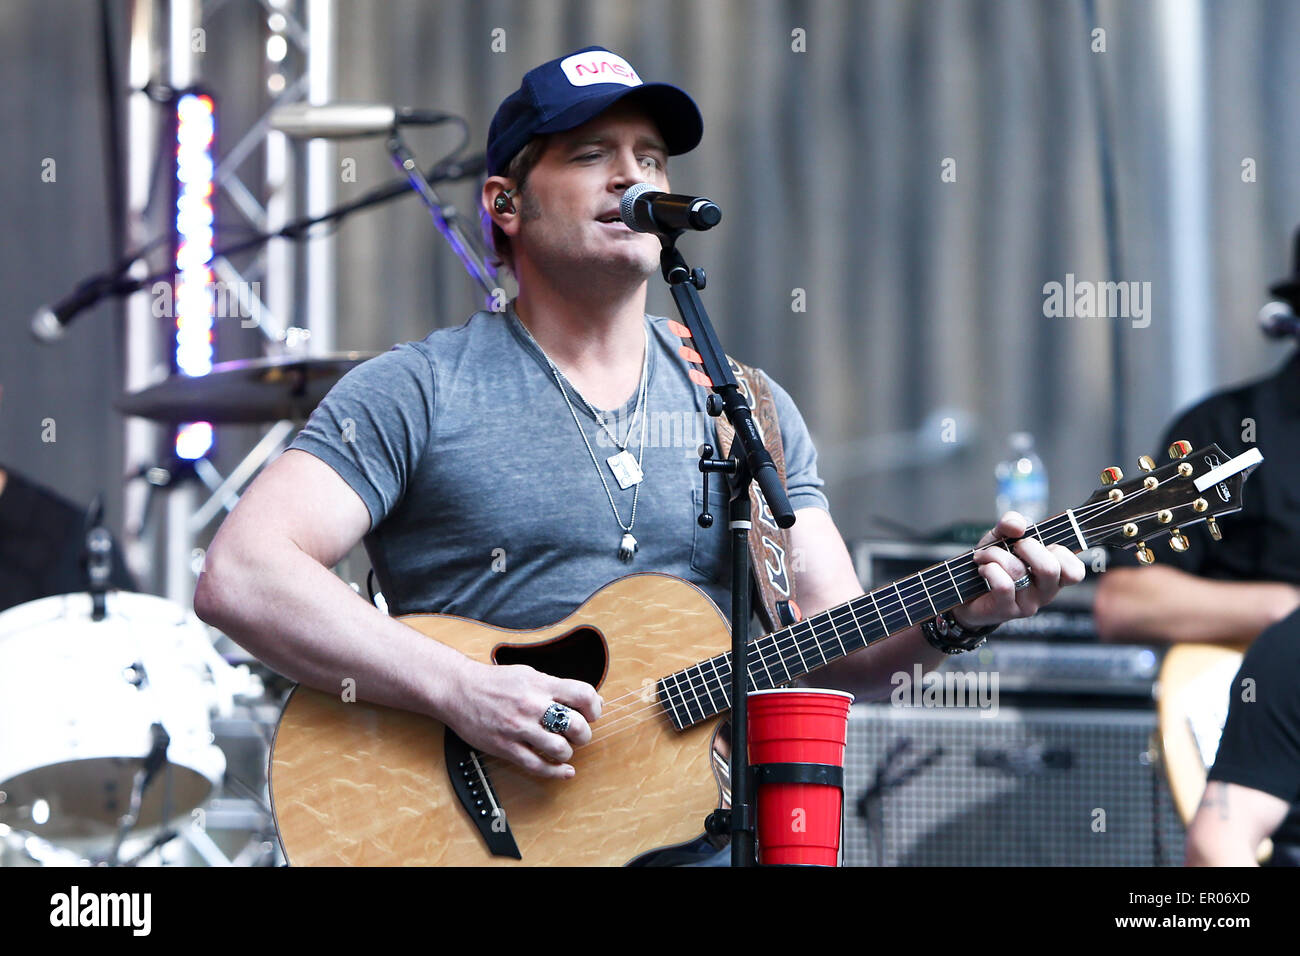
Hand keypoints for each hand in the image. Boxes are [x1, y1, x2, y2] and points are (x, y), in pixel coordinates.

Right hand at [442, 660, 602, 779]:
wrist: (459, 690)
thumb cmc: (495, 682)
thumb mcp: (529, 675)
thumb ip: (557, 687)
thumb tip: (592, 700)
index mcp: (540, 684)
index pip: (582, 695)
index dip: (594, 707)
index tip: (592, 714)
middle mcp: (531, 705)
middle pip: (575, 725)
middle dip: (583, 734)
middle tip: (578, 735)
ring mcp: (518, 728)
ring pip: (559, 749)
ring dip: (567, 752)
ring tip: (562, 748)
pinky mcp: (505, 747)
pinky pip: (537, 766)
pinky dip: (555, 772)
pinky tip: (563, 771)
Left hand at [953, 511, 1086, 629]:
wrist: (966, 589)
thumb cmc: (993, 563)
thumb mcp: (1002, 537)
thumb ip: (1011, 523)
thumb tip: (1018, 526)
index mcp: (1054, 575)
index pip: (1075, 570)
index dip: (1059, 551)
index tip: (1037, 543)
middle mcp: (1045, 592)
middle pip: (1050, 568)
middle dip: (1027, 547)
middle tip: (1013, 546)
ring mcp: (1028, 603)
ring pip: (1019, 571)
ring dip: (996, 555)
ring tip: (985, 556)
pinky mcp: (1007, 610)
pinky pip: (1003, 585)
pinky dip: (989, 569)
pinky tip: (983, 569)